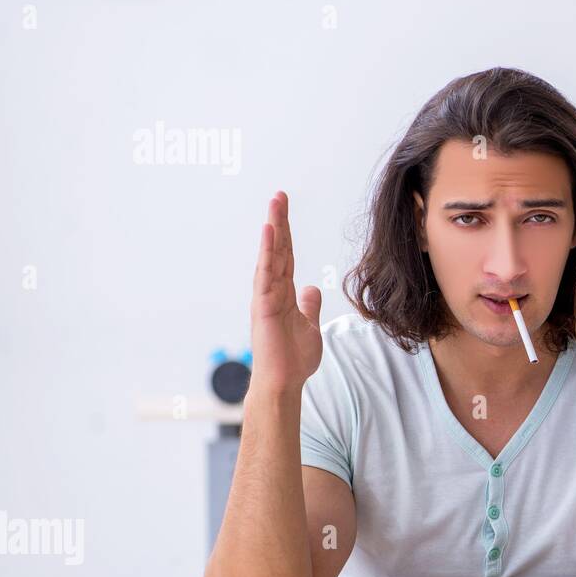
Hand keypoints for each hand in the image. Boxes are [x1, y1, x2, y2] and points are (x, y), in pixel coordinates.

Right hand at [250, 191, 322, 394]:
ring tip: (275, 204)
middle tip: (280, 195)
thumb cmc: (293, 358)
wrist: (285, 381)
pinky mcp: (263, 306)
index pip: (286, 255)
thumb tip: (312, 288)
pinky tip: (269, 232)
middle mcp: (272, 290)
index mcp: (283, 292)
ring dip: (272, 229)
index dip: (287, 233)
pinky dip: (266, 252)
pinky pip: (266, 273)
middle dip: (279, 222)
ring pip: (270, 256)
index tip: (286, 209)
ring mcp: (266, 296)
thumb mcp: (310, 326)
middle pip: (277, 249)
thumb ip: (309, 306)